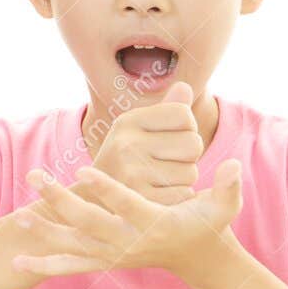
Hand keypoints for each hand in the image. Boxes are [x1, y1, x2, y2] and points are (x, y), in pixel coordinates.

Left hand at [10, 160, 243, 282]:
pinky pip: (71, 266)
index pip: (127, 203)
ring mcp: (116, 255)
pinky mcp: (106, 262)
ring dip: (45, 231)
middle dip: (60, 200)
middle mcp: (131, 242)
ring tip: (18, 216)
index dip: (106, 188)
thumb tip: (235, 165)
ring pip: (75, 244)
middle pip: (90, 222)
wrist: (200, 259)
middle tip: (36, 177)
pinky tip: (18, 262)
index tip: (82, 170)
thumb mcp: (225, 204)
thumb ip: (229, 185)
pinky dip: (45, 265)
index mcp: (156, 223)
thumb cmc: (210, 223)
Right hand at [88, 81, 203, 206]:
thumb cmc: (125, 159)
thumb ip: (165, 109)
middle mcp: (127, 145)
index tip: (171, 138)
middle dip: (188, 155)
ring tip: (160, 179)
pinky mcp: (141, 201)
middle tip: (168, 161)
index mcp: (127, 121)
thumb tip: (185, 87)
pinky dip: (179, 196)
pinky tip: (160, 195)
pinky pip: (184, 194)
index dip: (186, 127)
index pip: (184, 114)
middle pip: (193, 143)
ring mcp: (132, 175)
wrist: (95, 199)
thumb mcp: (137, 129)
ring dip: (183, 178)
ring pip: (191, 172)